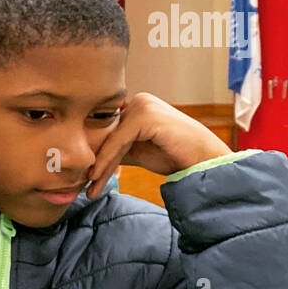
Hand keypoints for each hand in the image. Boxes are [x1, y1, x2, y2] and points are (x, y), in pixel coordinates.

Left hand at [86, 91, 231, 195]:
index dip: (97, 155)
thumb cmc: (175, 156)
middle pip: (108, 134)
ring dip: (99, 166)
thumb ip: (117, 149)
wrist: (204, 162)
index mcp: (137, 105)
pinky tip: (98, 177)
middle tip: (83, 186)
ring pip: (110, 140)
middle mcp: (139, 100)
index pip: (109, 131)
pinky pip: (118, 141)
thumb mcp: (138, 152)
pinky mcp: (146, 115)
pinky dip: (106, 161)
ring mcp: (143, 105)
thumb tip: (89, 158)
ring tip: (89, 188)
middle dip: (95, 162)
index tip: (85, 178)